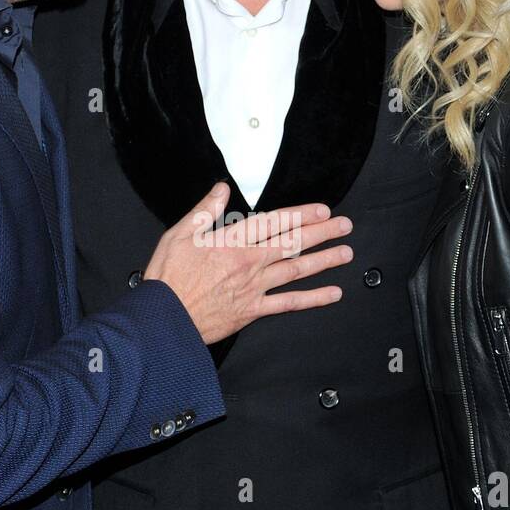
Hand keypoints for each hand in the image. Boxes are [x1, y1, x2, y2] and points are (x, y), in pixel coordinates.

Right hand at [143, 181, 353, 344]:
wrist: (163, 320)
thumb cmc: (168, 280)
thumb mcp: (179, 234)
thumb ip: (204, 211)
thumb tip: (221, 190)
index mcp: (232, 242)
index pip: (275, 222)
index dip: (302, 214)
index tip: (322, 210)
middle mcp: (249, 263)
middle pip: (293, 243)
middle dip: (322, 233)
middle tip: (344, 226)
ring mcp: (254, 288)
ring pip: (297, 269)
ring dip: (324, 260)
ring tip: (345, 253)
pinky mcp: (253, 310)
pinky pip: (289, 303)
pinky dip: (313, 299)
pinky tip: (332, 294)